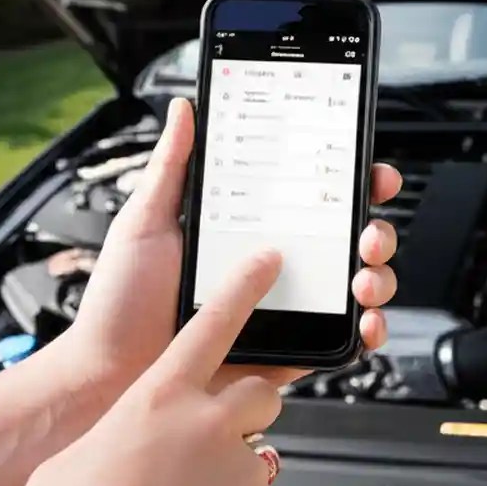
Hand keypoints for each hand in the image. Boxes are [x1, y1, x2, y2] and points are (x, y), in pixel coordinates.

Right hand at [0, 252, 288, 485]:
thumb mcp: (70, 470)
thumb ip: (118, 435)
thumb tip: (133, 436)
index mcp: (156, 403)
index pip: (214, 325)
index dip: (245, 288)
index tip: (269, 260)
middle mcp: (209, 428)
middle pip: (257, 392)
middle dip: (238, 410)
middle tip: (200, 447)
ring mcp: (243, 474)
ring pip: (254, 459)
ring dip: (225, 480)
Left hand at [60, 96, 401, 394]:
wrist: (108, 377)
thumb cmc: (119, 305)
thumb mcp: (145, 223)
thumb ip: (172, 167)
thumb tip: (186, 108)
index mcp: (246, 233)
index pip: (311, 199)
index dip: (348, 181)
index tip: (367, 169)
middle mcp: (273, 270)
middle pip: (347, 241)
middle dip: (376, 229)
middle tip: (369, 231)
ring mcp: (286, 312)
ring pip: (355, 288)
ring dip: (378, 277)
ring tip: (364, 277)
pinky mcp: (289, 354)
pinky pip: (341, 343)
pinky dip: (367, 332)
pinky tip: (366, 322)